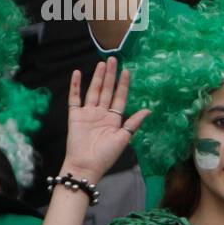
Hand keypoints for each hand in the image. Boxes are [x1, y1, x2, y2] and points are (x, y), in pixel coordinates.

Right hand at [61, 57, 148, 183]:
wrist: (86, 165)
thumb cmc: (106, 155)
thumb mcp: (124, 138)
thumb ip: (134, 123)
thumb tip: (148, 109)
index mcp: (114, 119)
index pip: (120, 98)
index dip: (123, 85)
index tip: (126, 71)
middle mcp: (101, 114)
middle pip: (107, 90)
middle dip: (110, 76)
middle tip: (113, 59)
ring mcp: (88, 113)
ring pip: (93, 91)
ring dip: (97, 77)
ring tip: (101, 63)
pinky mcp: (75, 115)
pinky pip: (74, 98)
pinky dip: (75, 86)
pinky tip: (76, 73)